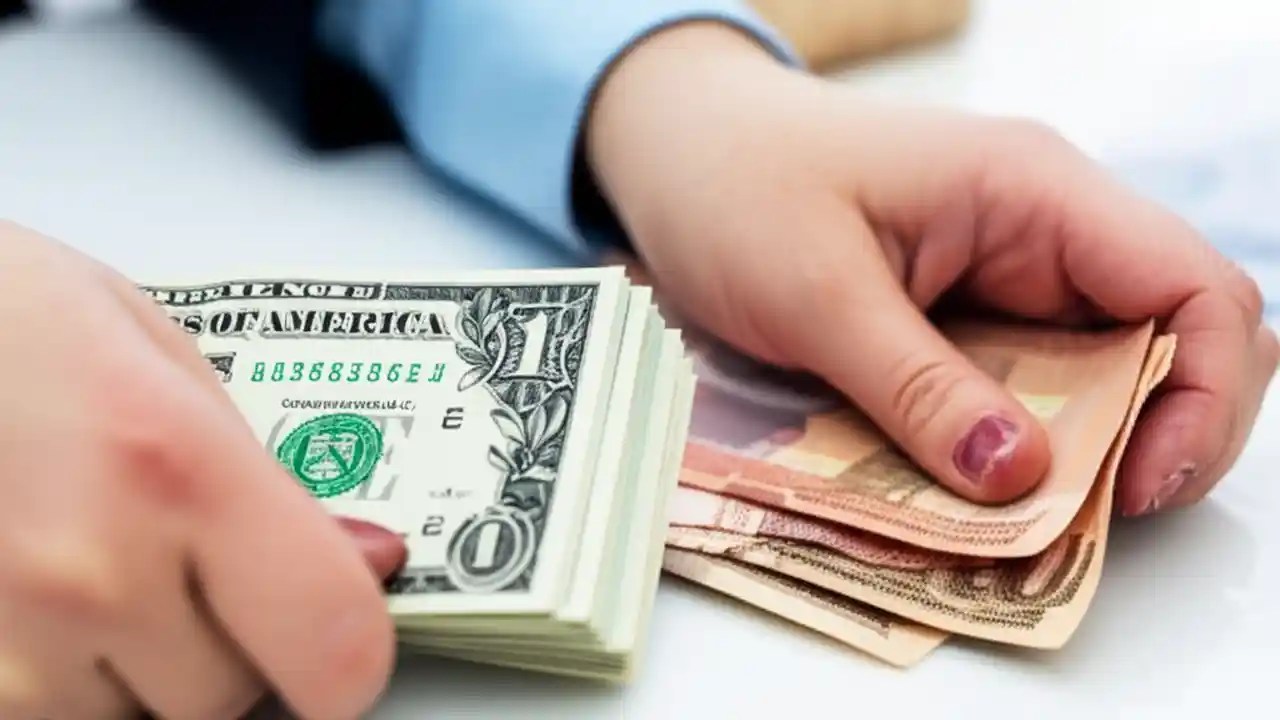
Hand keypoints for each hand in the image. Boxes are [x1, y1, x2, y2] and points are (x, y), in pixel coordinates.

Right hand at [0, 223, 406, 718]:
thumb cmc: (11, 318)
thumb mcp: (163, 361)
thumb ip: (269, 479)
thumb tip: (370, 560)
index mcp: (176, 469)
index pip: (334, 642)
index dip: (349, 660)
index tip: (338, 648)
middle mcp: (90, 572)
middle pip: (227, 696)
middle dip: (225, 649)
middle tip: (182, 571)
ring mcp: (5, 643)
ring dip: (131, 674)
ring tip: (86, 569)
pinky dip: (62, 679)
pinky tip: (36, 602)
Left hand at [585, 22, 1277, 514]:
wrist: (677, 149)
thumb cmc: (733, 184)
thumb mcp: (815, 293)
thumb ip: (918, 385)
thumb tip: (1020, 477)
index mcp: (1033, 191)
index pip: (1198, 287)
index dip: (1206, 399)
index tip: (1136, 490)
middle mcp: (1043, 230)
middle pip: (1169, 343)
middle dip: (1145, 442)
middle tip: (1070, 524)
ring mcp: (1006, 274)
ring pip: (1099, 378)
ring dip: (1077, 454)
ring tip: (1018, 525)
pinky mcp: (964, 314)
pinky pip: (1026, 388)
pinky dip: (1016, 444)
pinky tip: (972, 489)